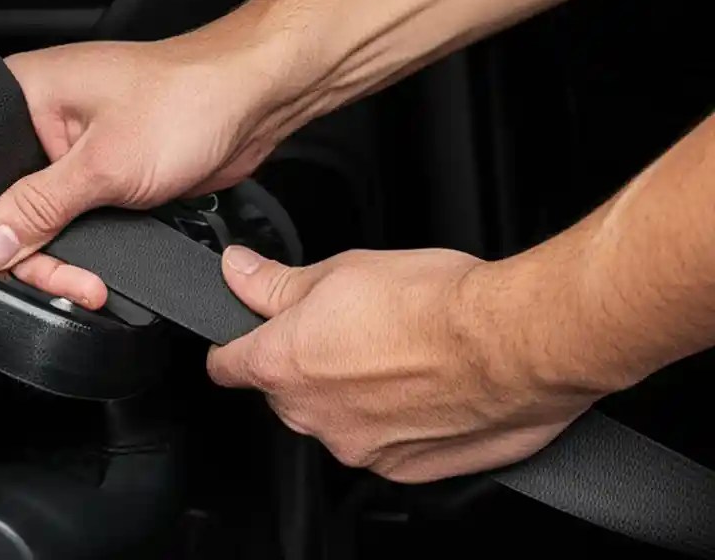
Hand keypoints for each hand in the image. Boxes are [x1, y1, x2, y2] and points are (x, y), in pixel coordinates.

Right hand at [0, 33, 300, 308]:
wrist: (252, 99)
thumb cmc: (187, 96)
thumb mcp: (104, 163)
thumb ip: (39, 207)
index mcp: (19, 95)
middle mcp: (37, 121)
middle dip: (22, 255)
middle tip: (56, 280)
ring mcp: (68, 150)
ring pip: (34, 223)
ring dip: (55, 260)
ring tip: (84, 284)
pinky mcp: (98, 176)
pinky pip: (69, 225)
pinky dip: (80, 253)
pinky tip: (96, 273)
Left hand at [206, 245, 601, 483]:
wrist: (513, 344)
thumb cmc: (434, 303)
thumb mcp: (341, 269)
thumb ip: (275, 282)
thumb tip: (237, 270)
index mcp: (283, 363)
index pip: (226, 366)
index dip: (233, 348)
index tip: (244, 339)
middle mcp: (312, 415)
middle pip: (285, 393)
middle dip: (306, 364)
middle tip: (351, 329)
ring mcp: (357, 447)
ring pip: (335, 419)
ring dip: (353, 394)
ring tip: (399, 354)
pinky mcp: (403, 470)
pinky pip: (383, 444)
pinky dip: (395, 421)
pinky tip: (426, 388)